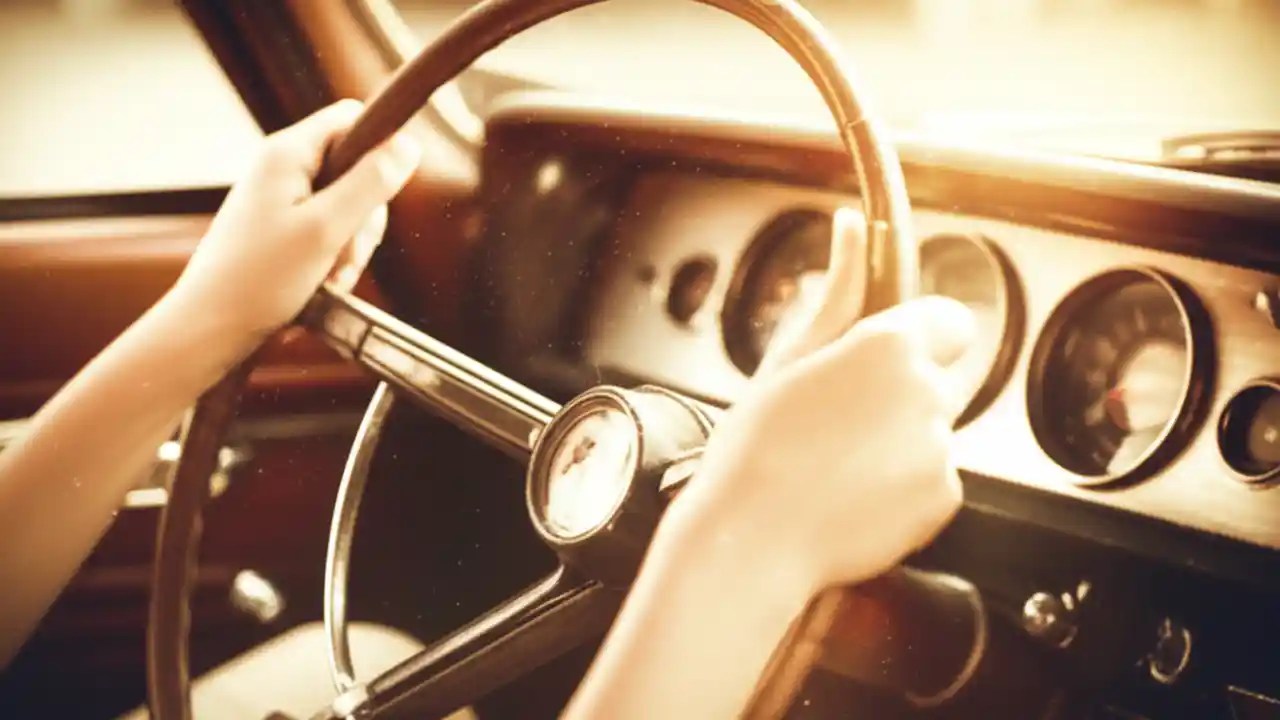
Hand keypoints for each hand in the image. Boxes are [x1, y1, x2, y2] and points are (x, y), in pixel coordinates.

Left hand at [170, 99, 421, 350]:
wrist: (210, 328)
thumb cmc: (257, 280)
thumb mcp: (326, 229)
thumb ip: (371, 183)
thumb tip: (410, 144)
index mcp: (287, 153)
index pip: (352, 119)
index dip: (380, 147)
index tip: (386, 191)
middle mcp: (284, 169)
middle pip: (357, 169)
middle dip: (366, 216)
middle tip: (348, 252)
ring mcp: (283, 200)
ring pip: (349, 208)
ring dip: (352, 246)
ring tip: (331, 277)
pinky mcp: (285, 230)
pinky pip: (331, 233)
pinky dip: (336, 260)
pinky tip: (323, 286)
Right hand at [673, 209, 974, 593]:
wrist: (753, 538)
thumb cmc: (756, 448)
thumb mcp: (788, 358)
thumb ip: (836, 290)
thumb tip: (852, 228)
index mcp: (889, 347)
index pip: (949, 318)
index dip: (920, 334)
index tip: (883, 356)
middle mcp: (927, 393)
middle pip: (941, 376)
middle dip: (902, 391)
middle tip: (840, 417)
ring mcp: (940, 449)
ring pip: (934, 430)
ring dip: (900, 439)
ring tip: (837, 462)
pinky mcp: (944, 499)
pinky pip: (934, 478)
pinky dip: (904, 485)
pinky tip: (852, 492)